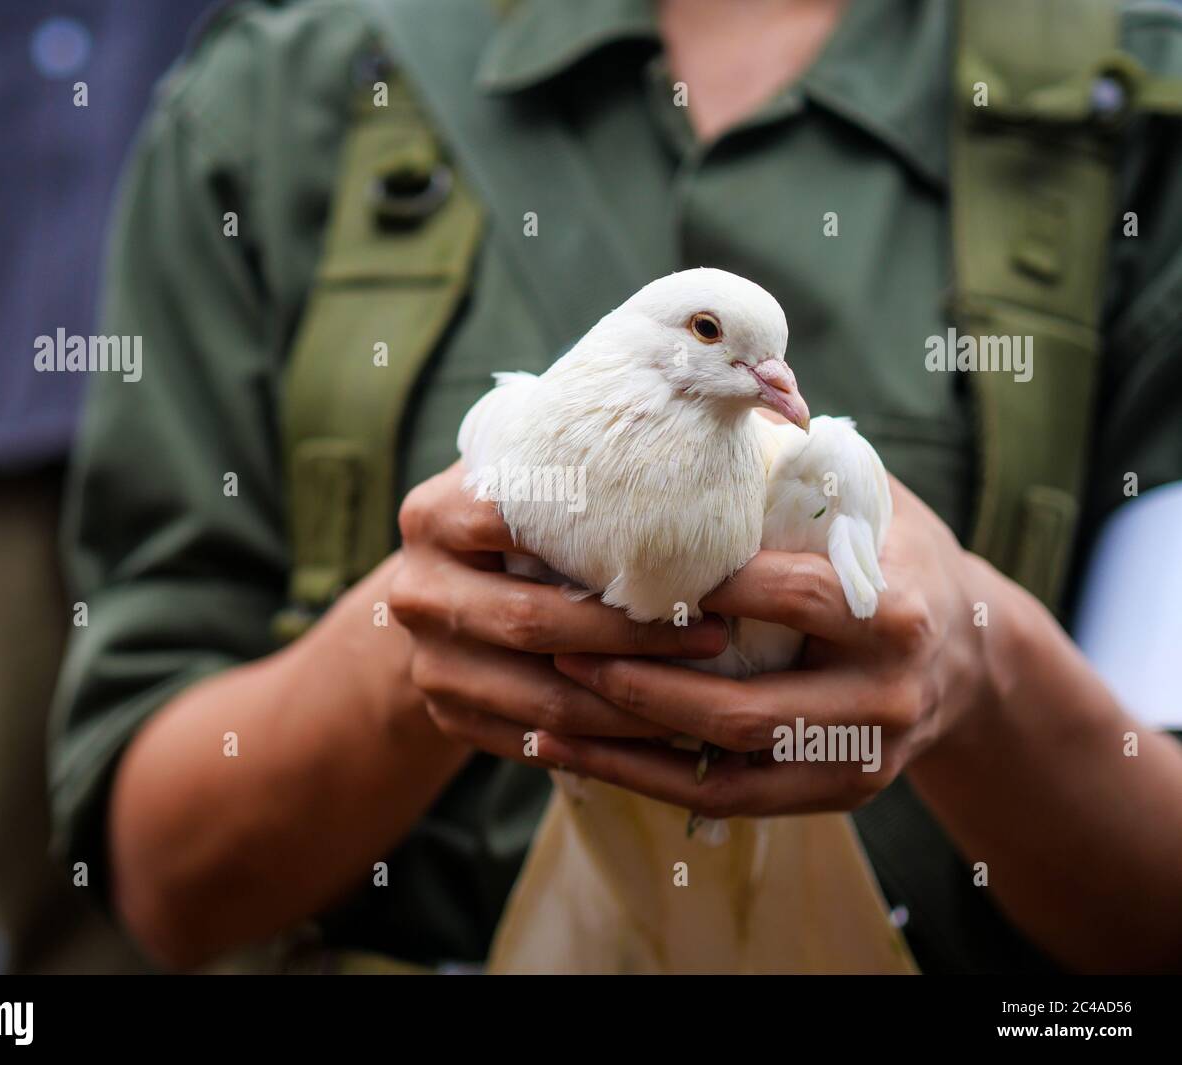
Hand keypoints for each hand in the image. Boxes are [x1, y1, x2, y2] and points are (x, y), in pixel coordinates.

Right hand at [389, 463, 730, 758]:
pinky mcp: (447, 717)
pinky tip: (662, 735)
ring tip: (703, 695)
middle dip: (631, 635)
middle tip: (711, 634)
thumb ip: (575, 461)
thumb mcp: (524, 477)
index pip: (515, 524)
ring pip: (542, 697)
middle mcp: (417, 590)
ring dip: (631, 704)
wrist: (442, 593)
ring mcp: (428, 662)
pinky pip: (537, 744)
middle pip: (533, 621)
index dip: (601, 545)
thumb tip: (698, 433)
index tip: (685, 556)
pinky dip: (605, 746)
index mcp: (434, 515)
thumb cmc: (516, 523)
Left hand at [539, 477, 1010, 818]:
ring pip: (726, 768)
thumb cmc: (896, 559)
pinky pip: (728, 800)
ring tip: (547, 712)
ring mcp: (861, 760)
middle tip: (560, 645)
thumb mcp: (872, 502)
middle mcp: (885, 697)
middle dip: (640, 681)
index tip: (617, 565)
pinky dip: (649, 781)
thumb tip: (711, 397)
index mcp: (895, 611)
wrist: (969, 660)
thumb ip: (800, 467)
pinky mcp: (835, 795)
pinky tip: (582, 756)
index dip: (703, 586)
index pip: (788, 597)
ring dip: (627, 743)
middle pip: (743, 706)